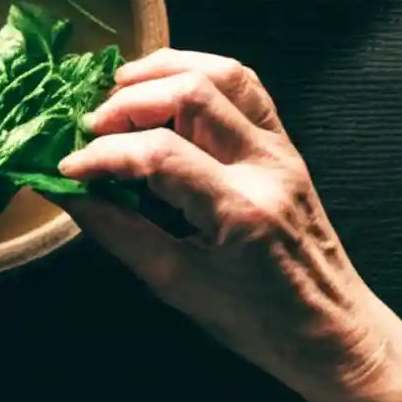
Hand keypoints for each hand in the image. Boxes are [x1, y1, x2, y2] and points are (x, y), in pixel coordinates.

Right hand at [57, 49, 385, 401]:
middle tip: (90, 124)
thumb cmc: (258, 322)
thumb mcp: (178, 286)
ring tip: (120, 88)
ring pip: (226, 74)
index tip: (69, 167)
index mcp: (241, 210)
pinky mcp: (285, 146)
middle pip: (195, 93)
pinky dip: (199, 75)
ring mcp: (282, 150)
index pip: (161, 154)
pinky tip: (165, 90)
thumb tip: (70, 195)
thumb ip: (121, 233)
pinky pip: (245, 88)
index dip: (104, 153)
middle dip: (131, 99)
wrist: (332, 331)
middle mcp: (266, 166)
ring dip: (166, 71)